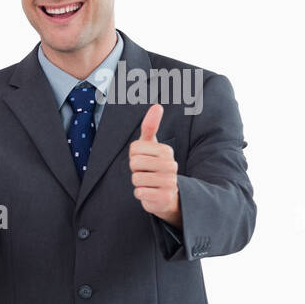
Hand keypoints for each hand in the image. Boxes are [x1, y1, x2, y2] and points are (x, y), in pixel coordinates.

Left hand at [129, 103, 180, 226]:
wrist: (167, 196)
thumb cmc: (155, 167)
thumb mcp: (151, 146)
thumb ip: (150, 127)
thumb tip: (157, 106)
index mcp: (166, 151)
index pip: (134, 149)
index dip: (133, 156)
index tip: (143, 161)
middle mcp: (171, 166)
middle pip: (134, 163)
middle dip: (135, 170)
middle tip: (145, 173)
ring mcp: (169, 182)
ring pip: (136, 178)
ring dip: (137, 183)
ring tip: (148, 183)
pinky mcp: (164, 197)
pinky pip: (139, 192)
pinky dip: (140, 194)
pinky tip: (149, 192)